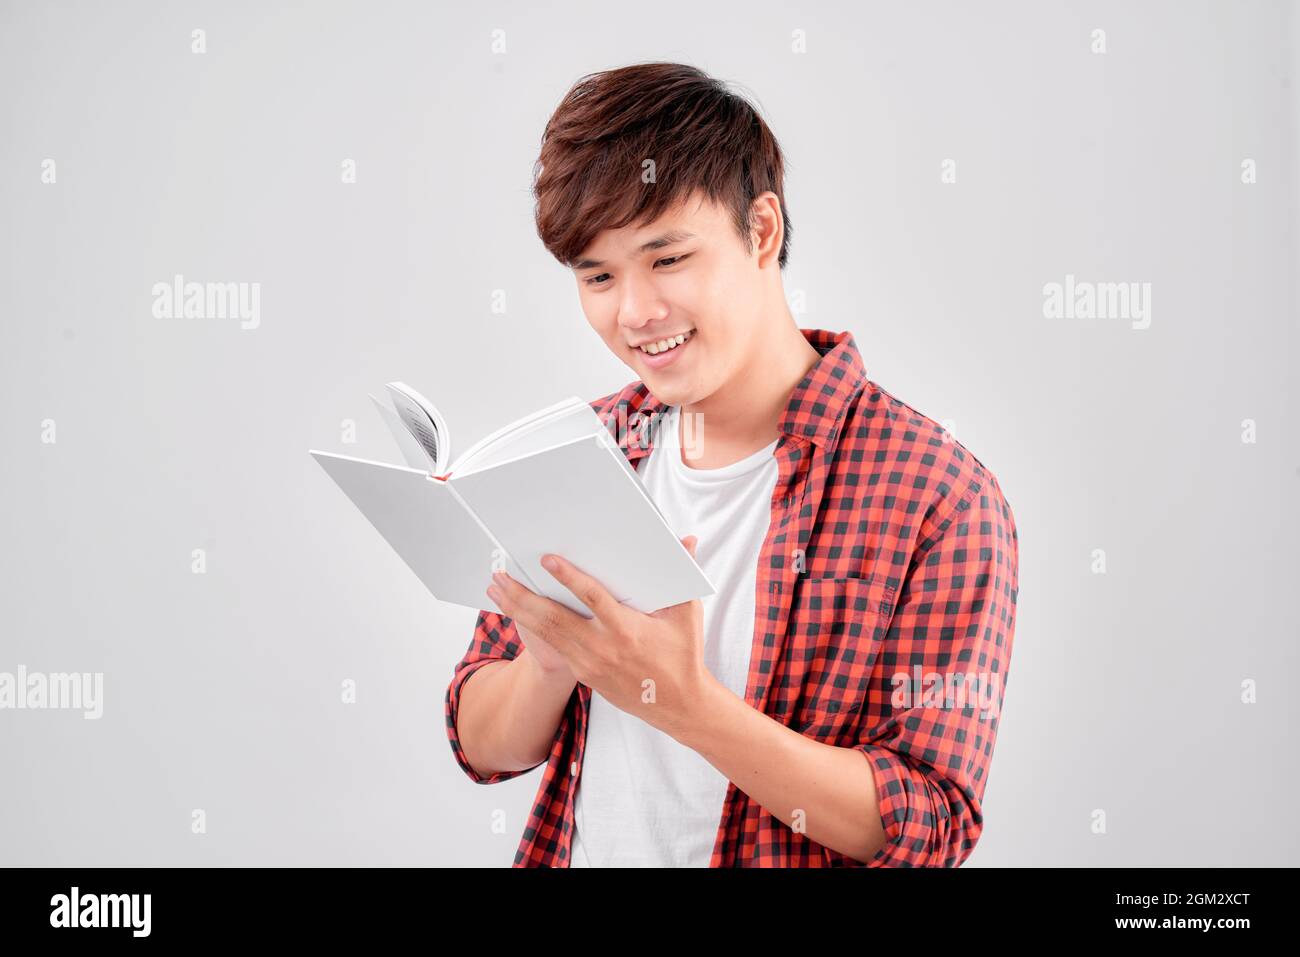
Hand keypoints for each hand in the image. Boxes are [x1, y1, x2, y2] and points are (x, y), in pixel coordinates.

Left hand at [484, 536, 713, 738]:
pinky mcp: (584, 673)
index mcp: (626, 629)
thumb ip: (684, 573)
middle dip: (522, 596)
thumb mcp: (687, 614)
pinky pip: (553, 646)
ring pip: (546, 633)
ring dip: (518, 610)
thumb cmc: (683, 655)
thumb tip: (687, 540)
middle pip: (553, 618)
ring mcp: (589, 663)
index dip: (568, 577)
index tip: (547, 559)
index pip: (591, 597)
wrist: (677, 705)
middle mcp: (602, 647)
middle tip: (499, 576)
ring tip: (497, 589)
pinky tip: (517, 613)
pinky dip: (532, 629)